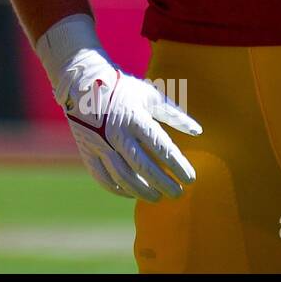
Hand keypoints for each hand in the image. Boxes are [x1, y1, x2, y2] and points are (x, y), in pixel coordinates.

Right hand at [38, 17, 201, 201]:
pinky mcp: (87, 152)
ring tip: (158, 197)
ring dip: (143, 191)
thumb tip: (198, 131)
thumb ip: (174, 114)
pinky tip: (131, 194)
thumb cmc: (122, 90)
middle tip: (178, 194)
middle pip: (144, 167)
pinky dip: (118, 190)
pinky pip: (103, 178)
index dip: (178, 165)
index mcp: (135, 118)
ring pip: (124, 177)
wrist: (82, 84)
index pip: (161, 148)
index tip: (190, 178)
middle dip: (164, 183)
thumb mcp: (149, 96)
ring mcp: (100, 144)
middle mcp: (117, 133)